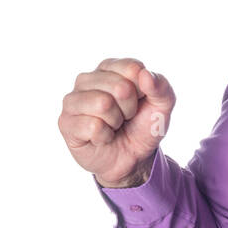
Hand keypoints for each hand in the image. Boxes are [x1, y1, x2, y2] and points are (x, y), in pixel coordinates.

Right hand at [59, 57, 175, 188]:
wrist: (133, 159)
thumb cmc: (143, 126)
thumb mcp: (163, 106)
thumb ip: (161, 87)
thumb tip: (144, 74)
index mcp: (110, 68)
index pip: (132, 68)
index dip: (144, 90)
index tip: (140, 101)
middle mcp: (87, 79)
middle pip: (120, 86)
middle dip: (130, 108)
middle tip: (126, 117)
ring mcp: (73, 100)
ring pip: (103, 103)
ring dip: (116, 121)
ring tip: (113, 125)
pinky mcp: (65, 122)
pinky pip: (93, 126)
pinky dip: (105, 136)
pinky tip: (101, 137)